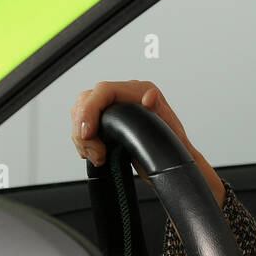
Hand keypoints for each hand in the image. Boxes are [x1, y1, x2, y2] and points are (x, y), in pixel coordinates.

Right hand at [70, 80, 224, 205]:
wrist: (171, 165)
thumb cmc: (173, 149)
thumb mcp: (170, 132)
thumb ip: (159, 111)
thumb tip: (150, 96)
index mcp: (141, 91)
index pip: (104, 90)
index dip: (90, 110)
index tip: (87, 133)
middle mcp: (126, 96)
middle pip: (87, 100)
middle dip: (82, 128)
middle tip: (95, 152)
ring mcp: (115, 107)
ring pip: (81, 113)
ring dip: (82, 138)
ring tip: (98, 156)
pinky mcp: (107, 121)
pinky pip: (83, 124)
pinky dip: (83, 141)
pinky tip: (93, 153)